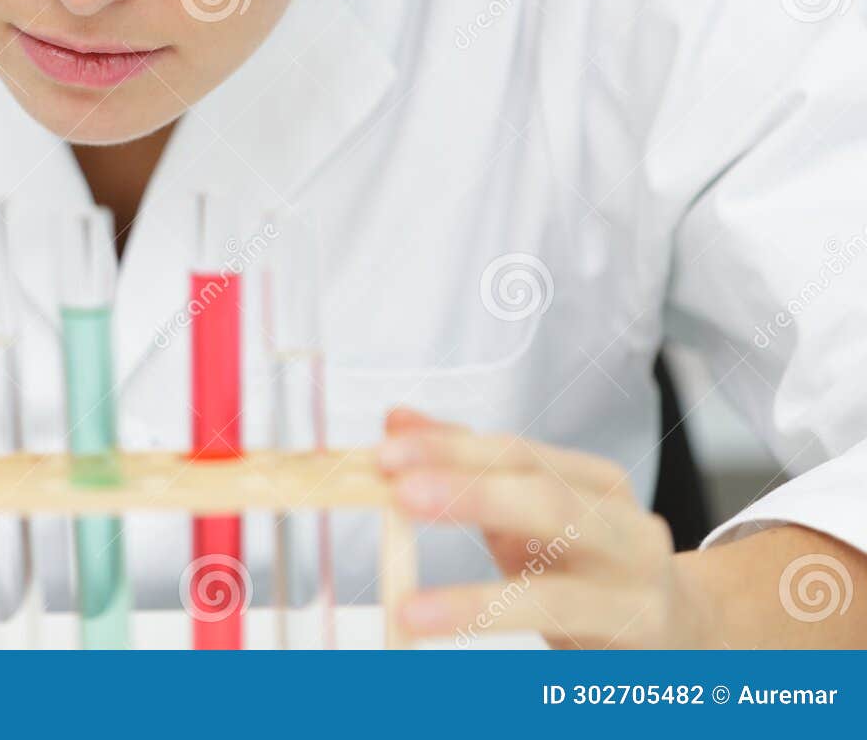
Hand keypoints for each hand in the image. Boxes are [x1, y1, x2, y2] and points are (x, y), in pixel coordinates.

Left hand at [376, 407, 719, 647]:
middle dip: (472, 495)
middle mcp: (627, 531)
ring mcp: (638, 597)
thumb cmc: (592, 564)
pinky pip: (566, 654)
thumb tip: (397, 419)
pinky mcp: (636, 655)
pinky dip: (512, 654)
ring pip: (559, 597)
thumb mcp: (531, 509)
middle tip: (400, 495)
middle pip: (548, 503)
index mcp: (597, 484)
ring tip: (412, 610)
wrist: (688, 630)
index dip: (452, 449)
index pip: (519, 454)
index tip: (386, 450)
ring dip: (479, 603)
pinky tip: (466, 650)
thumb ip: (467, 465)